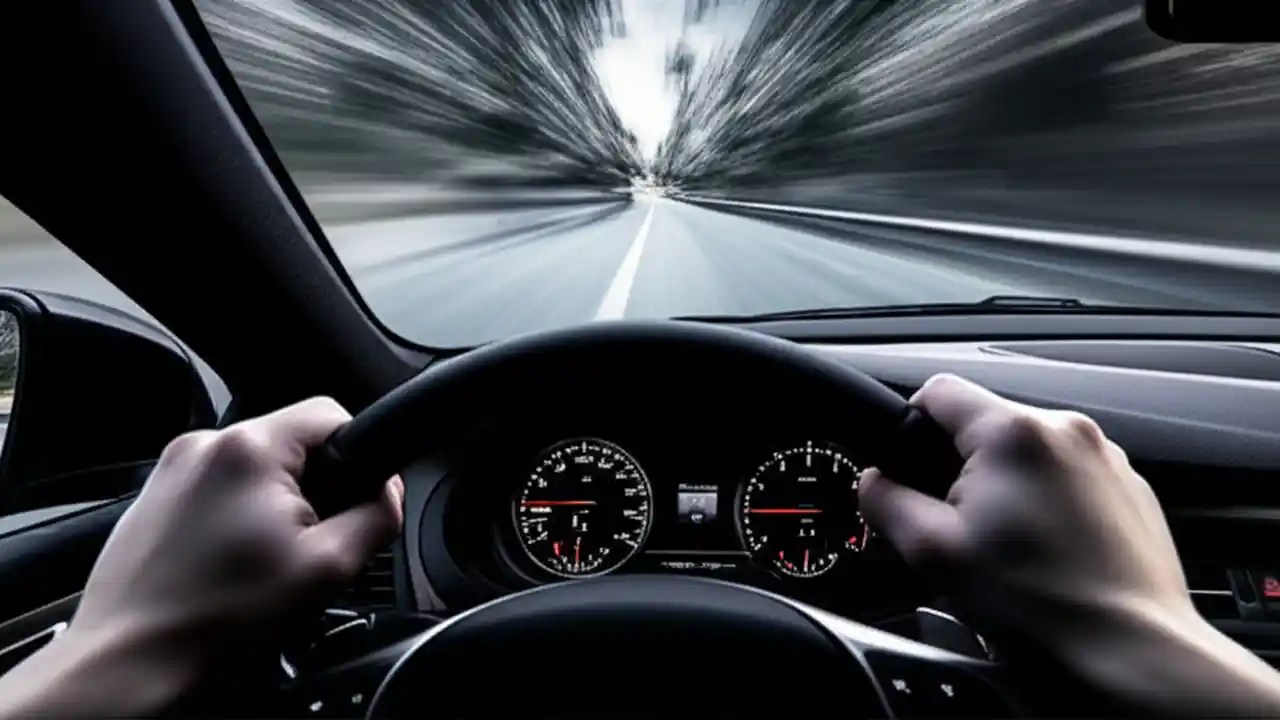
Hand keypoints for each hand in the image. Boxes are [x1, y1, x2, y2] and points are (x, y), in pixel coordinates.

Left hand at [0, 397, 402, 717]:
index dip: (359, 457)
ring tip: (262, 562)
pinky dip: (235, 519)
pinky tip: (230, 566)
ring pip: (255, 470)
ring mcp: (171, 470)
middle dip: (313, 489)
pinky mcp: (153, 497)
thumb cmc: (218, 618)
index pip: (332, 414)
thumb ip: (376, 516)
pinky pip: (218, 491)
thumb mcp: (327, 569)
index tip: (356, 502)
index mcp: (249, 448)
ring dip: (273, 506)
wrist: (131, 660)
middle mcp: (204, 444)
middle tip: (306, 548)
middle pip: (292, 444)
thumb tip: (388, 493)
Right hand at [860, 374, 1279, 715]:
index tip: (907, 468)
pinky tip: (1046, 556)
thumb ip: (887, 502)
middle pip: (985, 426)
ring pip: (1028, 455)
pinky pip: (1069, 480)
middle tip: (958, 530)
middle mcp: (1067, 430)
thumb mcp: (933, 553)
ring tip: (1008, 550)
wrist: (1131, 653)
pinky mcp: (1132, 490)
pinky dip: (1048, 506)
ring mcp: (1107, 459)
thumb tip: (873, 482)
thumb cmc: (1039, 606)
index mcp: (1013, 433)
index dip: (909, 426)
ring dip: (1007, 489)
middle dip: (960, 469)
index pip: (938, 391)